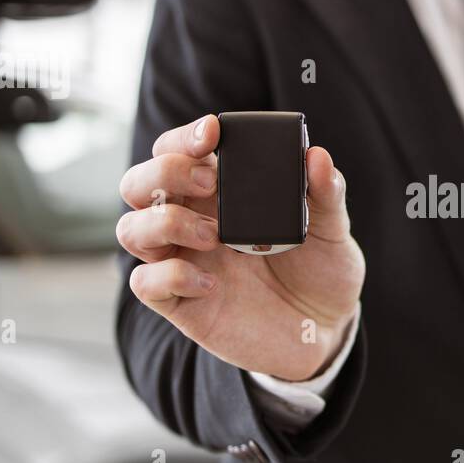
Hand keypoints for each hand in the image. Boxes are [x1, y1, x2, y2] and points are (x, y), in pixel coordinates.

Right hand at [117, 114, 365, 381]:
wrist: (325, 330)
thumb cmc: (320, 271)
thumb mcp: (332, 230)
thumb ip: (325, 193)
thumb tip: (316, 157)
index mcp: (220, 192)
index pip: (178, 151)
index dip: (185, 136)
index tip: (213, 132)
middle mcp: (191, 221)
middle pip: (139, 183)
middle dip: (164, 172)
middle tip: (210, 185)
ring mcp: (182, 261)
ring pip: (131, 230)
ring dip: (165, 223)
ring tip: (214, 236)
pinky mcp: (181, 303)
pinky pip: (145, 284)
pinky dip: (171, 276)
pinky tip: (211, 284)